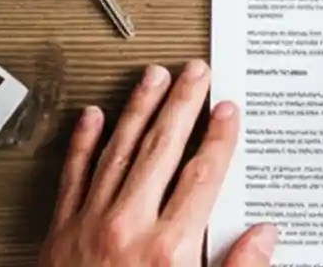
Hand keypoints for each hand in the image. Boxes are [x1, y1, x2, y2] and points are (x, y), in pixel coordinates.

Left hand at [39, 61, 275, 266]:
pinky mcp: (58, 234)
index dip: (219, 137)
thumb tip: (264, 236)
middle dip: (181, 104)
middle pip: (161, 149)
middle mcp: (128, 228)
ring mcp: (89, 226)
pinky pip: (73, 176)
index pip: (202, 175)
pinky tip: (91, 116)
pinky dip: (82, 143)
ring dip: (137, 108)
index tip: (228, 111)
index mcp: (168, 251)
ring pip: (118, 150)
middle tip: (195, 73)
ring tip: (152, 77)